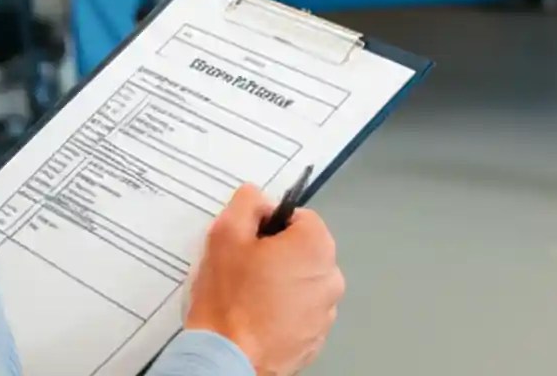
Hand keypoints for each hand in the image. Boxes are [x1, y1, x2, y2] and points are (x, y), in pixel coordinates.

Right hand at [185, 184, 345, 375]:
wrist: (227, 359)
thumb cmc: (228, 298)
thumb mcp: (225, 235)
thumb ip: (246, 203)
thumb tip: (258, 196)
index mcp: (315, 245)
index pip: (300, 217)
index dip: (271, 225)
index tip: (250, 241)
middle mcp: (331, 276)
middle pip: (304, 250)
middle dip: (277, 254)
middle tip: (245, 269)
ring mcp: (326, 311)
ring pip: (303, 282)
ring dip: (282, 283)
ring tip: (249, 297)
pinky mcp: (316, 338)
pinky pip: (301, 312)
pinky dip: (284, 311)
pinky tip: (258, 318)